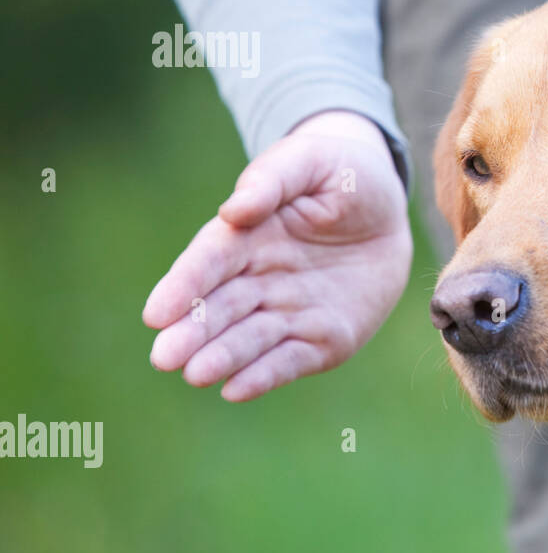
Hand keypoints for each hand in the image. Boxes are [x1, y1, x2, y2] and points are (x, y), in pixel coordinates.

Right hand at [144, 110, 412, 400]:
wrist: (386, 209)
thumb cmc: (339, 173)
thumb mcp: (310, 162)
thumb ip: (273, 180)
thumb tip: (234, 210)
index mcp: (245, 235)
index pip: (208, 263)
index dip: (182, 287)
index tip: (156, 313)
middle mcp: (258, 279)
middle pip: (220, 308)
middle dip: (193, 332)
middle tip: (165, 357)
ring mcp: (288, 311)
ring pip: (249, 338)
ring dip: (223, 357)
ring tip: (196, 375)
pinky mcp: (322, 338)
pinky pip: (290, 359)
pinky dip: (264, 375)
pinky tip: (236, 390)